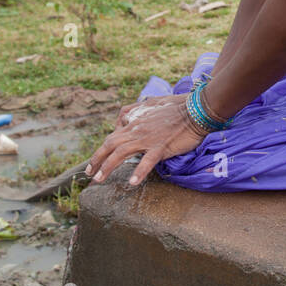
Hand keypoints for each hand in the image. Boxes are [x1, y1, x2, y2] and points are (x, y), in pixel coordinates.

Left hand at [85, 94, 202, 187]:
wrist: (195, 109)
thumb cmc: (177, 106)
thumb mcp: (151, 103)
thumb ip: (137, 110)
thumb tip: (126, 119)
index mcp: (135, 121)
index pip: (113, 135)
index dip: (102, 149)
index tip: (98, 160)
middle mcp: (137, 129)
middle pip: (110, 144)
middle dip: (97, 159)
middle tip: (90, 173)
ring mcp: (148, 138)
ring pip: (121, 153)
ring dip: (107, 167)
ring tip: (98, 180)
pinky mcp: (161, 146)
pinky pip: (147, 161)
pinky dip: (139, 171)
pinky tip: (133, 182)